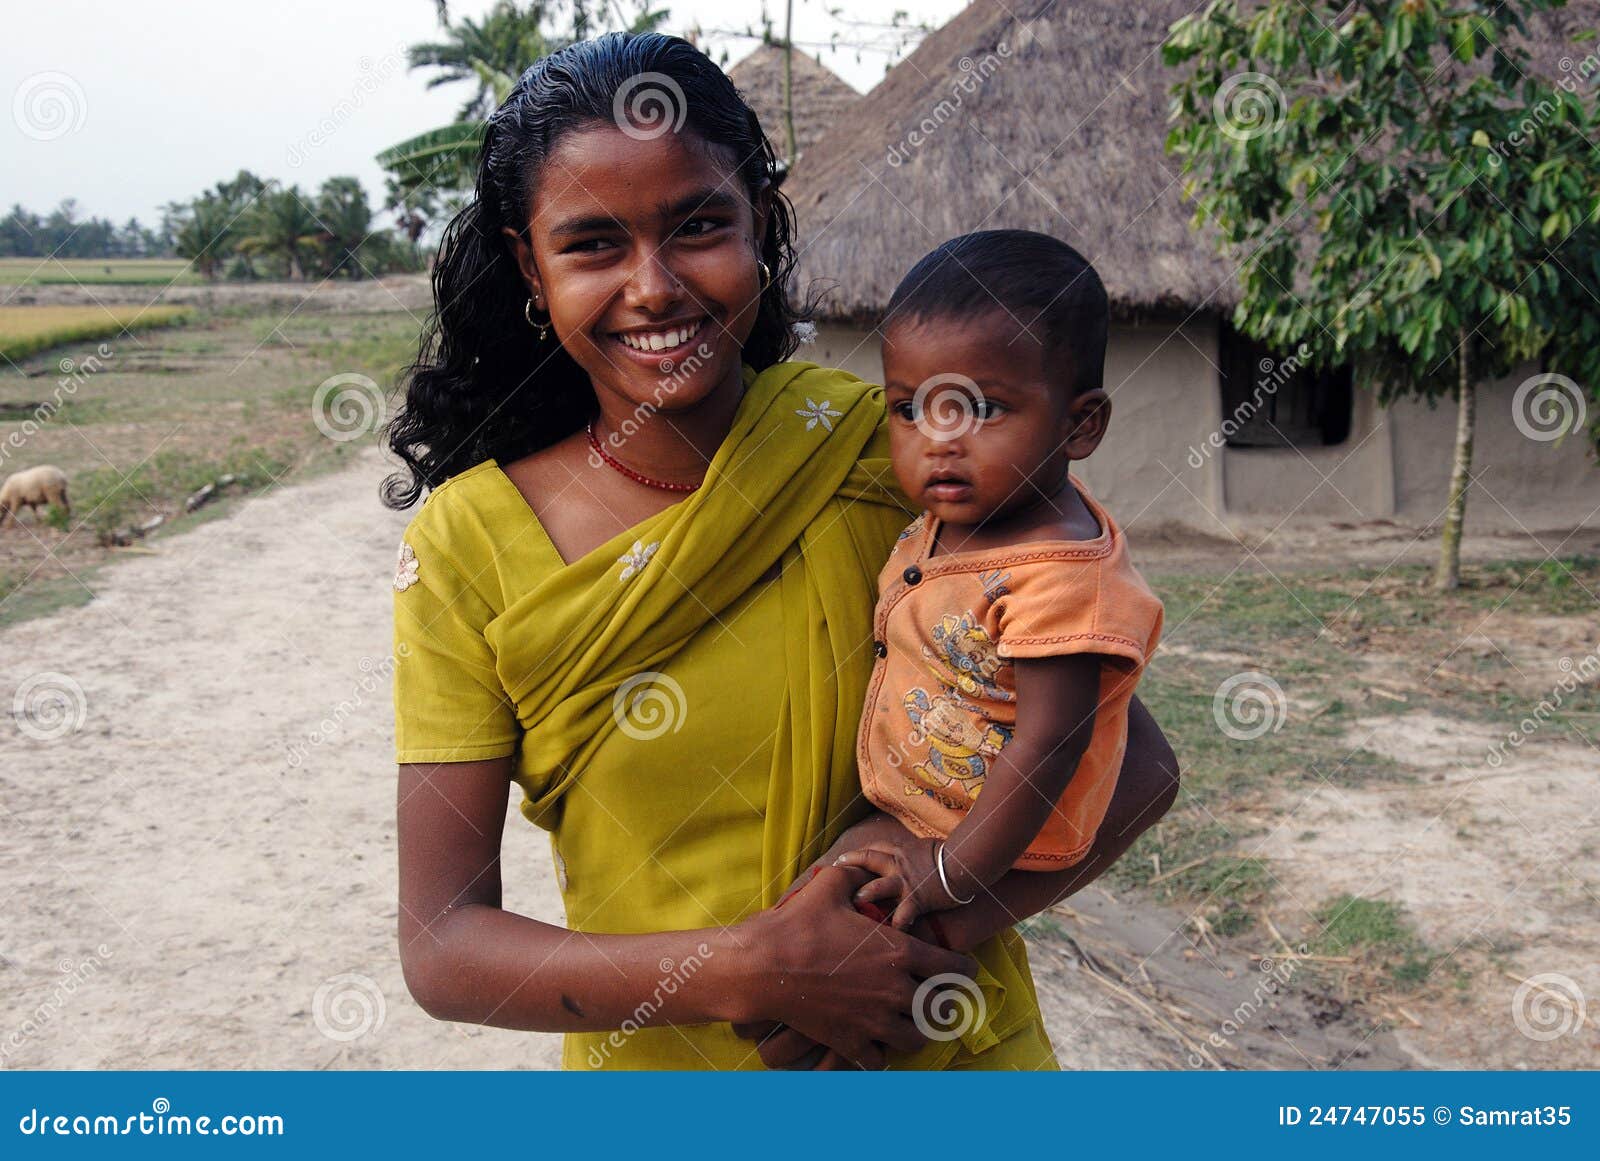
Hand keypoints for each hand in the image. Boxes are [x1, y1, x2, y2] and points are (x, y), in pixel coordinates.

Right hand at [739, 863, 977, 1068]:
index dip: (963, 968)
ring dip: (915, 1030)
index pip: (954, 969)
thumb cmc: (798, 924)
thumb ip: (858, 876)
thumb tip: (867, 869)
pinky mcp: (849, 1041)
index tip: (961, 968)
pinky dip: (880, 1053)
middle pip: (939, 1009)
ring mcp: (873, 1020)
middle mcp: (894, 990)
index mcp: (899, 953)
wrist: (762, 966)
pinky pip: (879, 1061)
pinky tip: (873, 1040)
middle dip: (941, 1003)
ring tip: (907, 1021)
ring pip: (915, 1039)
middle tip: (935, 997)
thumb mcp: (830, 886)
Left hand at [835, 838, 959, 928]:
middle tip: (834, 870)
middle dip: (851, 864)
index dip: (857, 853)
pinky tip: (888, 936)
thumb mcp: (925, 847)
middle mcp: (899, 865)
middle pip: (869, 860)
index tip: (842, 859)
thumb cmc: (950, 855)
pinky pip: (902, 915)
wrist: (966, 862)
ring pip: (879, 886)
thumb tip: (907, 855)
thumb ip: (910, 853)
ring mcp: (906, 882)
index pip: (874, 849)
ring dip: (865, 894)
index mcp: (900, 852)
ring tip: (853, 902)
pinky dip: (895, 925)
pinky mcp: (917, 899)